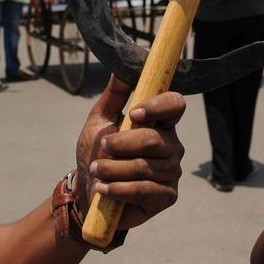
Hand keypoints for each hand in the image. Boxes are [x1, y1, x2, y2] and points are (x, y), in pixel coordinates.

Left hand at [75, 76, 185, 229]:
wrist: (88, 192)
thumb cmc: (96, 152)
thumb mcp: (99, 121)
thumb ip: (113, 96)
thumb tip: (120, 66)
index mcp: (160, 123)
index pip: (175, 105)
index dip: (158, 106)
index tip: (134, 113)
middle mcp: (171, 146)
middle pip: (154, 139)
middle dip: (121, 144)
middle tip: (102, 147)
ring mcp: (172, 172)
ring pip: (145, 166)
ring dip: (114, 169)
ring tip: (96, 170)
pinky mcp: (167, 196)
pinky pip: (145, 190)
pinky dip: (119, 189)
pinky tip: (104, 189)